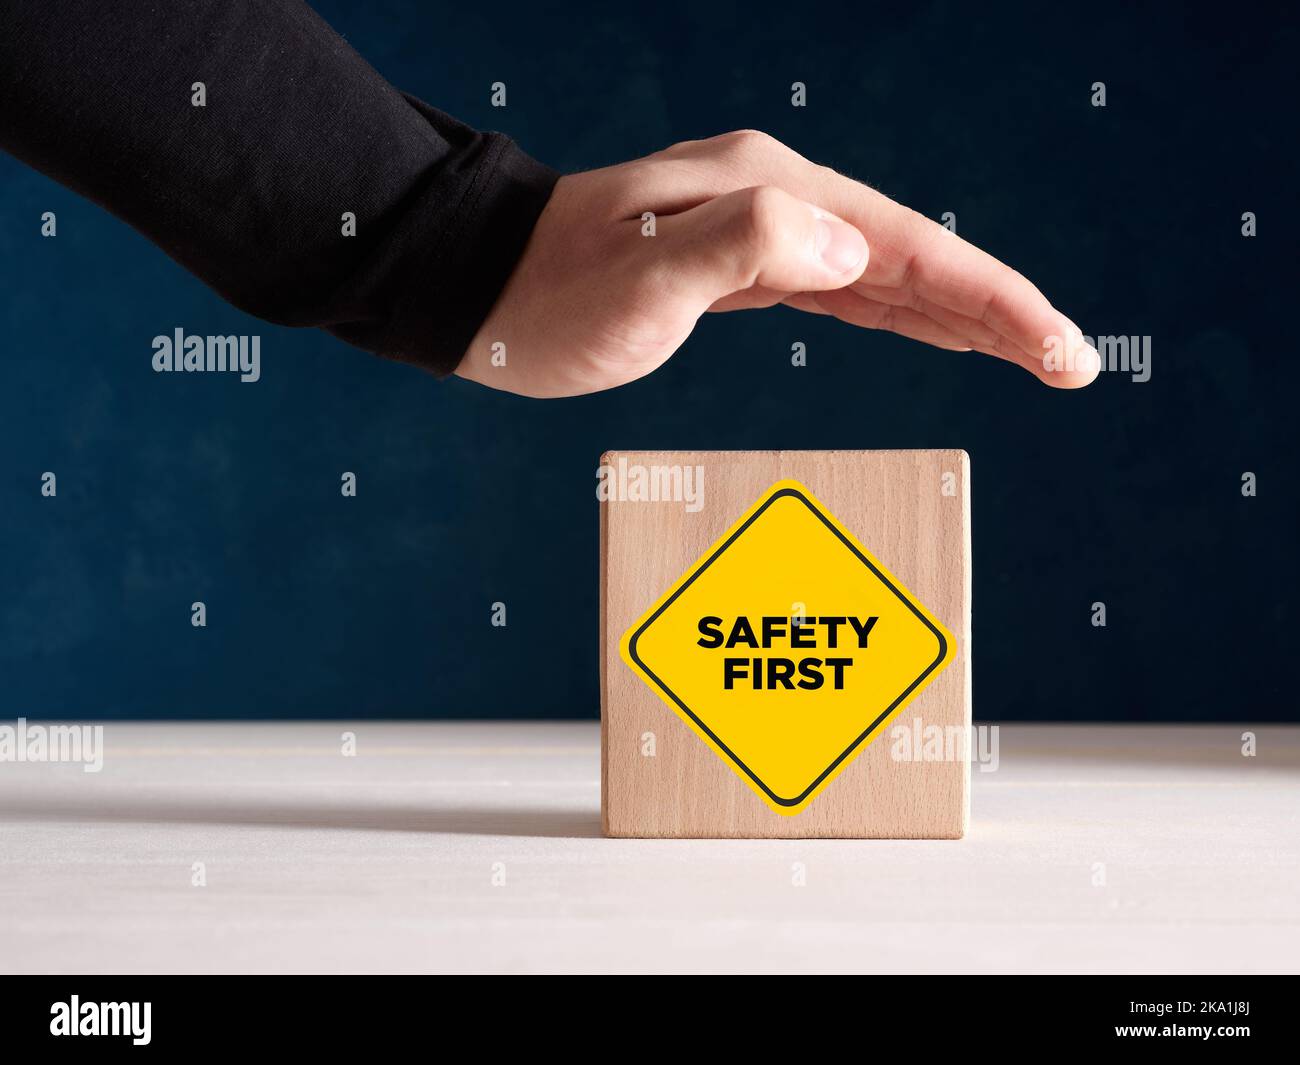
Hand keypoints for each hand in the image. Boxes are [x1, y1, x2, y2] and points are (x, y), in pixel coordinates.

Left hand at [456, 130, 1099, 397]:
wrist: (491, 296)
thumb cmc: (554, 296)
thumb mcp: (643, 275)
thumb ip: (748, 246)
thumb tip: (853, 249)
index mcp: (768, 193)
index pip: (910, 248)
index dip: (993, 300)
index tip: (1057, 349)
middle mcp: (777, 202)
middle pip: (918, 256)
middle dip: (999, 310)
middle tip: (1072, 363)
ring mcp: (763, 232)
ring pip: (889, 274)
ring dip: (962, 314)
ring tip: (1030, 352)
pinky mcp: (744, 267)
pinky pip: (846, 290)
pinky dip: (902, 311)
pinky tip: (936, 327)